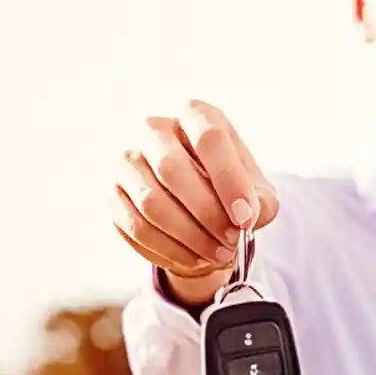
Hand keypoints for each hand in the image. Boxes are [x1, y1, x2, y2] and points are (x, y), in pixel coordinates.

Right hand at [112, 99, 278, 285]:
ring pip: (150, 203)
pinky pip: (136, 227)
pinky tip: (194, 258)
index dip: (229, 180)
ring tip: (218, 254)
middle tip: (231, 241)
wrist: (202, 215)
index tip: (245, 216)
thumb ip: (260, 203)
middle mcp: (156, 130)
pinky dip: (169, 249)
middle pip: (171, 169)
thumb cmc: (231, 195)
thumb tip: (247, 216)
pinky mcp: (115, 195)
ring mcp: (129, 161)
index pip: (209, 138)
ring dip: (189, 236)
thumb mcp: (258, 195)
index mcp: (196, 116)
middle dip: (206, 213)